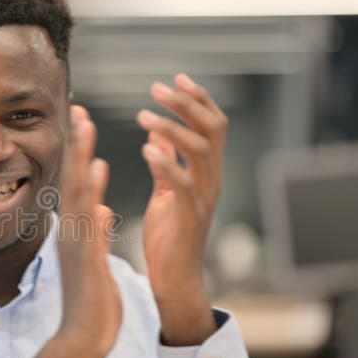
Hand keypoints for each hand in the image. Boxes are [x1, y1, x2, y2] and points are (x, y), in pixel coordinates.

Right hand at [56, 105, 122, 357]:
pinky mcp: (85, 255)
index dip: (80, 153)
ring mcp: (75, 241)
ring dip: (80, 155)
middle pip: (72, 179)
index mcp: (76, 231)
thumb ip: (99, 231)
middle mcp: (71, 231)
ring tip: (85, 123)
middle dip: (76, 144)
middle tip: (79, 108)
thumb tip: (103, 209)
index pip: (77, 184)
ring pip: (76, 190)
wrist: (84, 336)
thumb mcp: (97, 259)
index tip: (84, 123)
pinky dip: (91, 190)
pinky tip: (98, 166)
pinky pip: (88, 215)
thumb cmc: (92, 302)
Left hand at [136, 73, 225, 345]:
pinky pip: (184, 185)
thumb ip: (166, 162)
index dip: (198, 99)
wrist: (174, 280)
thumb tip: (156, 132)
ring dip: (172, 128)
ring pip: (202, 151)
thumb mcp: (167, 192)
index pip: (212, 125)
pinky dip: (167, 164)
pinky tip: (146, 149)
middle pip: (213, 129)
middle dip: (188, 103)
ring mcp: (204, 198)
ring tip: (144, 115)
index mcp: (205, 172)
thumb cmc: (170, 236)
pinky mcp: (190, 218)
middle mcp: (211, 180)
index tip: (177, 77)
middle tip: (158, 87)